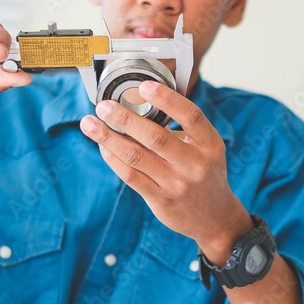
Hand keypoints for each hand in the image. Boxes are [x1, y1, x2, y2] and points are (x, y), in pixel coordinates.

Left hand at [79, 80, 251, 261]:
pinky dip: (113, 158)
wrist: (214, 217)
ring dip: (109, 138)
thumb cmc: (205, 173)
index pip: (190, 116)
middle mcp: (194, 165)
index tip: (143, 86)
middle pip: (156, 137)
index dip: (167, 99)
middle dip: (125, 118)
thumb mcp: (206, 148)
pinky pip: (130, 176)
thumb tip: (140, 103)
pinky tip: (103, 146)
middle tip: (103, 106)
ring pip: (136, 157)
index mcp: (209, 144)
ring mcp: (176, 184)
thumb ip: (181, 129)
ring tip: (90, 124)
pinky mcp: (160, 199)